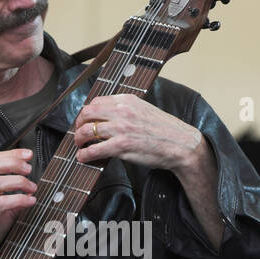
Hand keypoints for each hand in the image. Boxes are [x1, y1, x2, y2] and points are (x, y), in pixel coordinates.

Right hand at [0, 149, 35, 258]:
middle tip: (29, 168)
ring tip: (32, 187)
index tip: (27, 154)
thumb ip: (12, 201)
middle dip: (13, 162)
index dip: (11, 154)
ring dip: (18, 181)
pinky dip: (18, 200)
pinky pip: (1, 203)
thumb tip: (29, 194)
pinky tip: (29, 201)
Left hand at [72, 95, 201, 172]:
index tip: (86, 122)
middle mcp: (122, 111)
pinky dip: (84, 154)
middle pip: (87, 114)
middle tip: (79, 134)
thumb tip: (109, 116)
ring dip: (78, 140)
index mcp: (127, 100)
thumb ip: (127, 109)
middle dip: (79, 125)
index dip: (87, 113)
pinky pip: (94, 149)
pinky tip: (84, 158)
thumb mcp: (145, 110)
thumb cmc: (165, 131)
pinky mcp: (121, 146)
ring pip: (87, 131)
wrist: (181, 145)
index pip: (96, 102)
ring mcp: (121, 128)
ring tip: (80, 147)